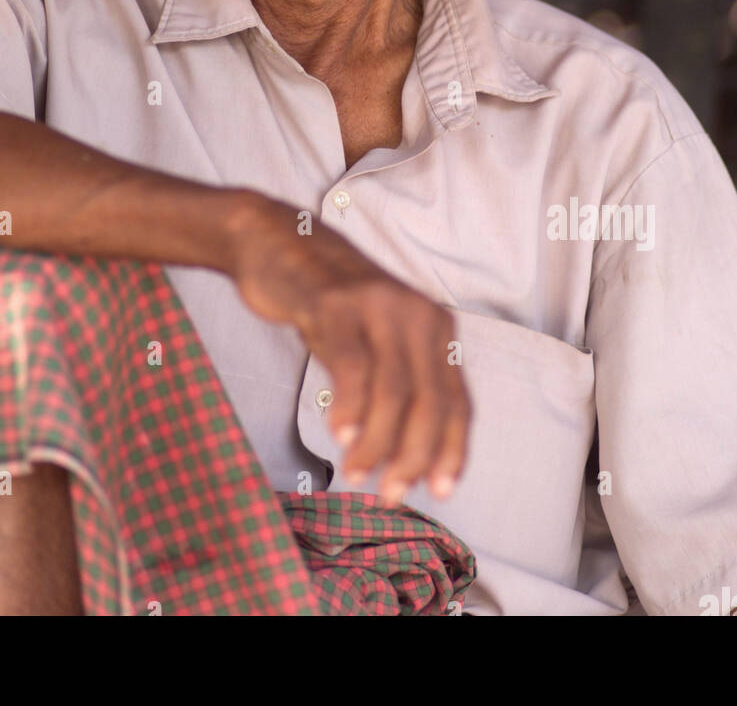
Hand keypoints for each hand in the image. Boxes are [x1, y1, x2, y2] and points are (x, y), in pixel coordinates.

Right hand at [225, 196, 470, 504]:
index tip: (440, 491)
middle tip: (390, 494)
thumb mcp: (376, 339)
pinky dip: (351, 408)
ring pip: (394, 391)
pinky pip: (352, 366)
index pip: (457, 401)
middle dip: (413, 457)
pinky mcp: (337, 304)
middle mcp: (417, 314)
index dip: (451, 450)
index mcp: (435, 326)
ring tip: (355, 472)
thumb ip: (399, 381)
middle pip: (430, 402)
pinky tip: (339, 434)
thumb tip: (410, 453)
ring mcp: (378, 306)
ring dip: (377, 443)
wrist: (279, 243)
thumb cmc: (329, 305)